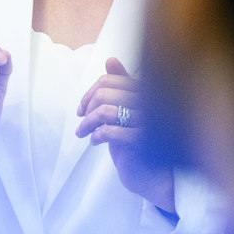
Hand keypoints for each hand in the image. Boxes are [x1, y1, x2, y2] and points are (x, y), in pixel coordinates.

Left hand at [76, 57, 174, 213]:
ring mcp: (146, 121)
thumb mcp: (126, 110)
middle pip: (104, 94)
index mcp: (144, 91)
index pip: (110, 80)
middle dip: (87, 109)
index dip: (90, 93)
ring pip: (104, 111)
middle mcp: (148, 102)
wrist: (151, 174)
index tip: (82, 109)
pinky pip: (110, 131)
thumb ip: (121, 86)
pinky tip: (95, 142)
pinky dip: (96, 136)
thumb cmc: (137, 139)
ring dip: (87, 123)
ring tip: (83, 133)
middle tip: (82, 123)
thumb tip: (111, 60)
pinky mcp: (141, 140)